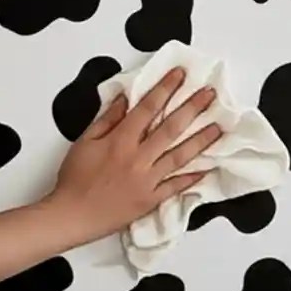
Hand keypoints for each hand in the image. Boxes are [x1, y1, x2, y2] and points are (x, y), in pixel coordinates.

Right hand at [45, 68, 222, 243]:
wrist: (71, 216)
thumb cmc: (74, 178)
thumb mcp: (84, 142)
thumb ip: (108, 119)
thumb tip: (127, 98)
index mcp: (120, 141)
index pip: (147, 108)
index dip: (165, 89)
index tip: (180, 75)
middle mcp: (138, 158)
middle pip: (170, 129)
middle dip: (192, 108)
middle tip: (210, 94)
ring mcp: (147, 180)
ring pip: (179, 156)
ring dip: (201, 140)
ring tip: (219, 127)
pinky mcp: (151, 200)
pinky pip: (176, 187)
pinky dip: (192, 178)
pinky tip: (208, 168)